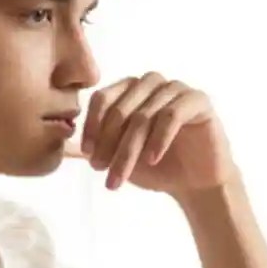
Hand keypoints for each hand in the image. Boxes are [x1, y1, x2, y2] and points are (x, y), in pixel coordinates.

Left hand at [74, 72, 236, 196]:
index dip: (92, 127)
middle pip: (121, 108)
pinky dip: (159, 139)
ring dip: (129, 149)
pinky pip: (172, 114)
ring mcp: (176, 89)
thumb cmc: (157, 168)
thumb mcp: (120, 157)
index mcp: (130, 90)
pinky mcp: (198, 100)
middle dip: (108, 144)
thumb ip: (98, 148)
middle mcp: (151, 83)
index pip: (103, 98)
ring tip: (122, 176)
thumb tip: (67, 146)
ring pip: (144, 115)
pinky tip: (152, 160)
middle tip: (101, 171)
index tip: (88, 155)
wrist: (196, 184)